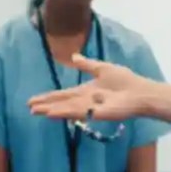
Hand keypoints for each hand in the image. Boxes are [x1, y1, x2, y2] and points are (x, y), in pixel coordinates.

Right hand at [27, 54, 148, 122]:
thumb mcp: (103, 68)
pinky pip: (80, 113)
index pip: (64, 95)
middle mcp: (85, 101)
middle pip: (62, 103)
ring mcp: (91, 108)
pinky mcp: (98, 113)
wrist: (140, 91)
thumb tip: (73, 57)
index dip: (49, 97)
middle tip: (30, 108)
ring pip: (67, 109)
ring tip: (37, 111)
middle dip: (46, 105)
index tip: (33, 100)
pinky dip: (66, 112)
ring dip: (52, 110)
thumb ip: (87, 65)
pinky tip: (54, 113)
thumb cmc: (125, 80)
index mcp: (86, 91)